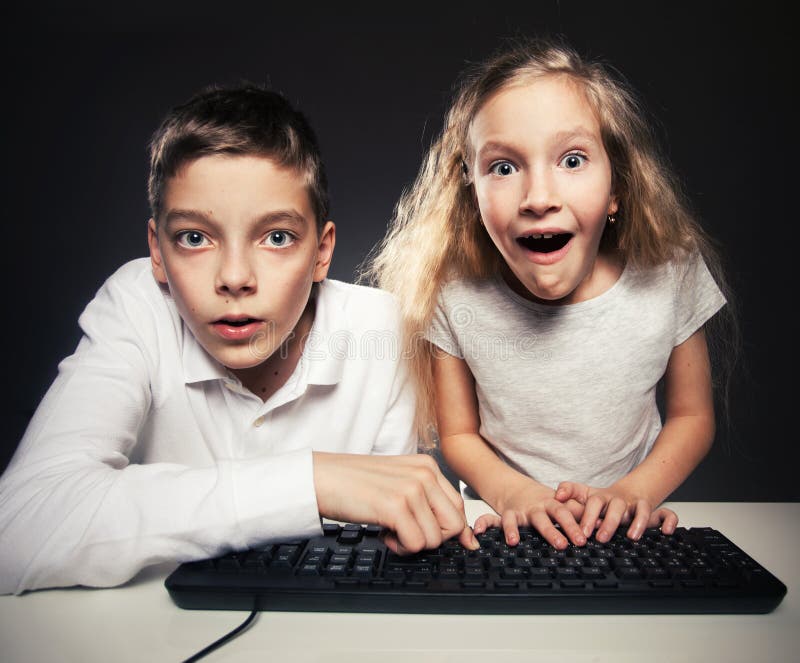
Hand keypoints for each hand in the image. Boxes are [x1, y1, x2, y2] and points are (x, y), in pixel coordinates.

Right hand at [312, 452, 478, 553]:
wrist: (321, 478)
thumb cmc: (355, 483)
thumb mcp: (398, 482)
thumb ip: (426, 500)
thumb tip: (459, 533)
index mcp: (427, 465)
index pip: (458, 506)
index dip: (451, 531)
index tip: (445, 544)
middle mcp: (424, 474)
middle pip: (454, 524)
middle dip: (433, 539)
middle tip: (408, 534)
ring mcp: (411, 489)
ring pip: (434, 539)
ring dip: (412, 544)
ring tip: (391, 531)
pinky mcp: (396, 506)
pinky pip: (416, 544)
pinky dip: (400, 547)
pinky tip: (384, 534)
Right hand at [471, 479, 586, 549]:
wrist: (518, 488)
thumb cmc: (547, 501)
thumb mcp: (565, 503)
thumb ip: (580, 511)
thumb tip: (604, 521)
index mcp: (553, 504)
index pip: (566, 513)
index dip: (574, 525)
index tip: (582, 539)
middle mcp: (535, 508)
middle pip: (544, 517)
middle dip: (552, 530)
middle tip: (562, 544)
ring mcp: (519, 511)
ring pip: (515, 518)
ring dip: (512, 529)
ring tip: (513, 541)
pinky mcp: (504, 516)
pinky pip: (491, 519)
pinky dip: (483, 524)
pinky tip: (477, 531)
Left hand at [554, 481, 678, 542]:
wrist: (629, 492)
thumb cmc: (603, 500)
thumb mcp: (584, 494)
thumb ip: (570, 492)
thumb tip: (557, 495)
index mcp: (603, 498)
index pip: (594, 502)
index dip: (588, 515)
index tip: (583, 532)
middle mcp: (621, 501)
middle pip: (617, 506)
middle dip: (609, 522)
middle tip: (601, 538)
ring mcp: (638, 506)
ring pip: (642, 509)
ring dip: (638, 522)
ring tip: (632, 536)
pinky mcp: (654, 512)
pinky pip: (666, 514)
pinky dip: (669, 521)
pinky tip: (666, 532)